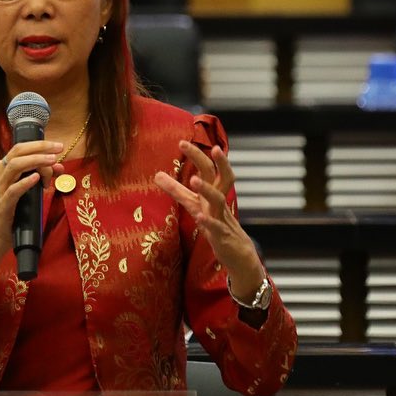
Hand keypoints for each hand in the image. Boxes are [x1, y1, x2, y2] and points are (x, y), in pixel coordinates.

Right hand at [0, 140, 64, 274]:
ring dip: (35, 161)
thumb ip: (41, 177)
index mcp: (1, 169)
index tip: (57, 147)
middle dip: (39, 147)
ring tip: (52, 161)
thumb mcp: (27, 191)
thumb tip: (59, 167)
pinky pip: (13, 191)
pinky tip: (37, 179)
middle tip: (58, 148)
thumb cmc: (12, 212)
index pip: (19, 149)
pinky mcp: (2, 205)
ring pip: (14, 167)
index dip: (39, 145)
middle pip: (16, 152)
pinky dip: (25, 182)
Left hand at [154, 140, 264, 296]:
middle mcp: (217, 201)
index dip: (196, 156)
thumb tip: (156, 174)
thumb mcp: (196, 206)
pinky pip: (216, 227)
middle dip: (201, 159)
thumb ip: (178, 191)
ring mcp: (221, 217)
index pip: (206, 169)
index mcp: (211, 193)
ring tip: (193, 179)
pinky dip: (209, 222)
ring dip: (206, 189)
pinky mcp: (222, 236)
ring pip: (217, 199)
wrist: (239, 254)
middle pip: (214, 175)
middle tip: (185, 144)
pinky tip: (200, 218)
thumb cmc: (216, 225)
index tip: (182, 141)